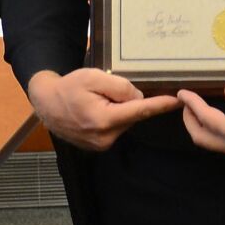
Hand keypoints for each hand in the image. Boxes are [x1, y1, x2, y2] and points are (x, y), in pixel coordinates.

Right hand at [26, 68, 178, 150]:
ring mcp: (101, 145)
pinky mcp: (99, 146)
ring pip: (124, 121)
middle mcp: (105, 137)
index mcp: (104, 120)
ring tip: (96, 100)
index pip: (140, 111)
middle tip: (105, 90)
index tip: (178, 101)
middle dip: (128, 101)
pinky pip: (116, 127)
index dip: (160, 105)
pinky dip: (113, 117)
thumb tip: (139, 98)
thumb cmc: (69, 88)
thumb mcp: (94, 78)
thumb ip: (119, 87)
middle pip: (131, 115)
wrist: (46, 104)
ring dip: (118, 109)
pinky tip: (96, 109)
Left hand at [176, 80, 224, 158]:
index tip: (182, 92)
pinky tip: (220, 121)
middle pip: (202, 137)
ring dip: (201, 128)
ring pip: (212, 143)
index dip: (191, 104)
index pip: (205, 118)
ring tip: (197, 111)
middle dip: (189, 121)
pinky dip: (214, 133)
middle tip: (184, 105)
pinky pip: (224, 145)